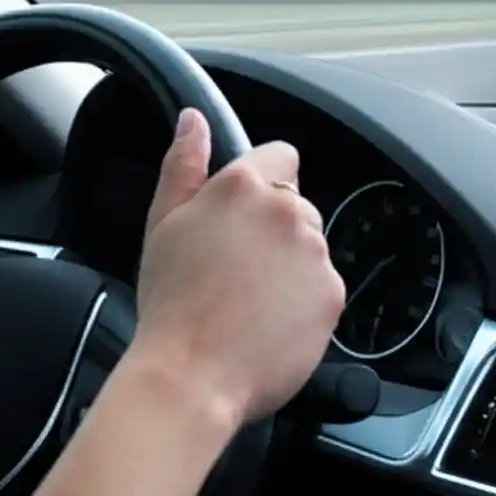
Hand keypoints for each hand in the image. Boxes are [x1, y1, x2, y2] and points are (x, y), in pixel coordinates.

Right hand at [131, 108, 344, 426]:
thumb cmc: (170, 304)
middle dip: (273, 229)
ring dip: (290, 265)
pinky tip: (268, 322)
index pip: (279, 156)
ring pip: (310, 247)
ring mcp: (315, 252)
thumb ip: (183, 164)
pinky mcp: (333, 293)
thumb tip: (194, 119)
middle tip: (234, 269)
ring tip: (249, 301)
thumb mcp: (161, 225)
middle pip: (295, 205)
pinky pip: (322, 286)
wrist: (191, 376)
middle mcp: (287, 211)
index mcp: (242, 187)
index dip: (262, 182)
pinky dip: (303, 301)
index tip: (243, 215)